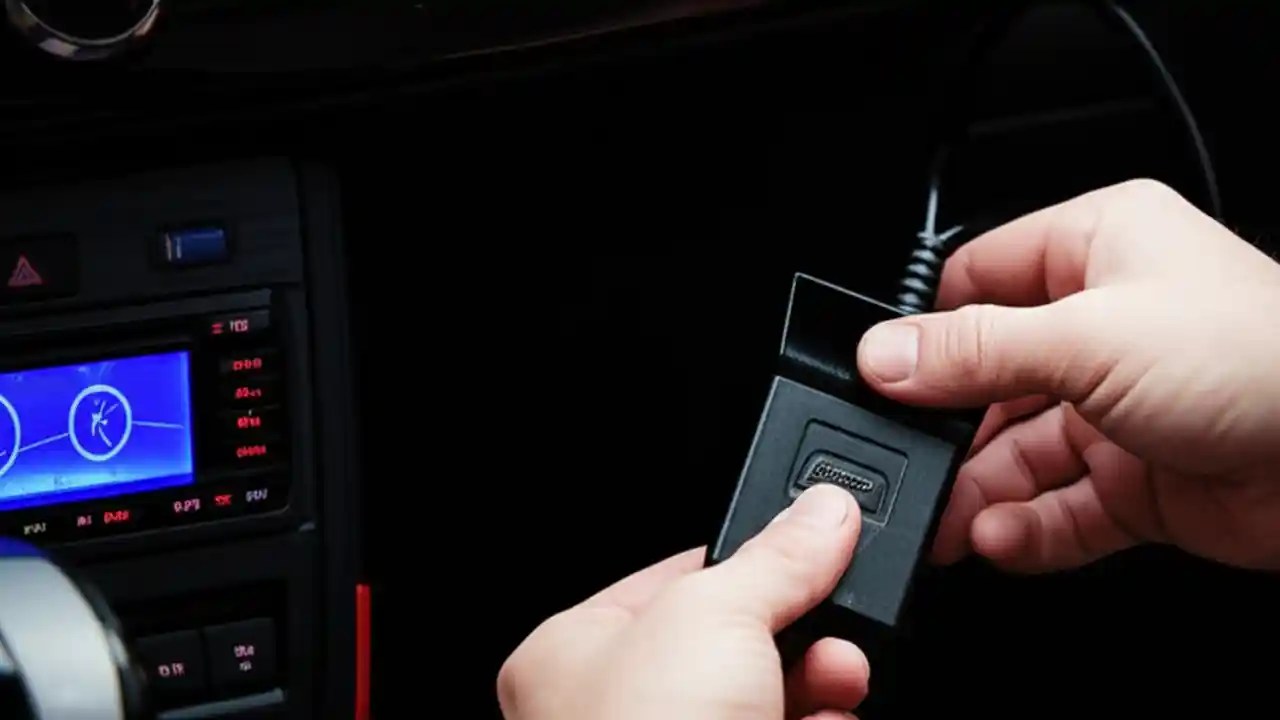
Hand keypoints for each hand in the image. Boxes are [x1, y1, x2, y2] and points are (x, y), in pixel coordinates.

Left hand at [497, 484, 868, 719]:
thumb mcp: (714, 614)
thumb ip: (775, 559)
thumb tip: (821, 512)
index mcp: (576, 652)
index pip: (676, 578)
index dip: (751, 560)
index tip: (814, 543)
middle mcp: (614, 713)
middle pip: (730, 643)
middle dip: (797, 629)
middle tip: (836, 618)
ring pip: (761, 699)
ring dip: (818, 680)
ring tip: (843, 674)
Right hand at [856, 178, 1279, 571]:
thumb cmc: (1262, 358)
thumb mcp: (1090, 338)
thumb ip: (976, 352)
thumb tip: (886, 355)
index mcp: (1096, 251)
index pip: (978, 280)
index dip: (929, 330)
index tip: (887, 380)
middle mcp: (1106, 325)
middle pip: (991, 378)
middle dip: (949, 431)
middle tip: (909, 466)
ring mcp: (1122, 406)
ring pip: (1019, 451)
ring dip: (980, 492)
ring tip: (948, 523)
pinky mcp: (1140, 479)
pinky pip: (1060, 506)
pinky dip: (1026, 527)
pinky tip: (1000, 538)